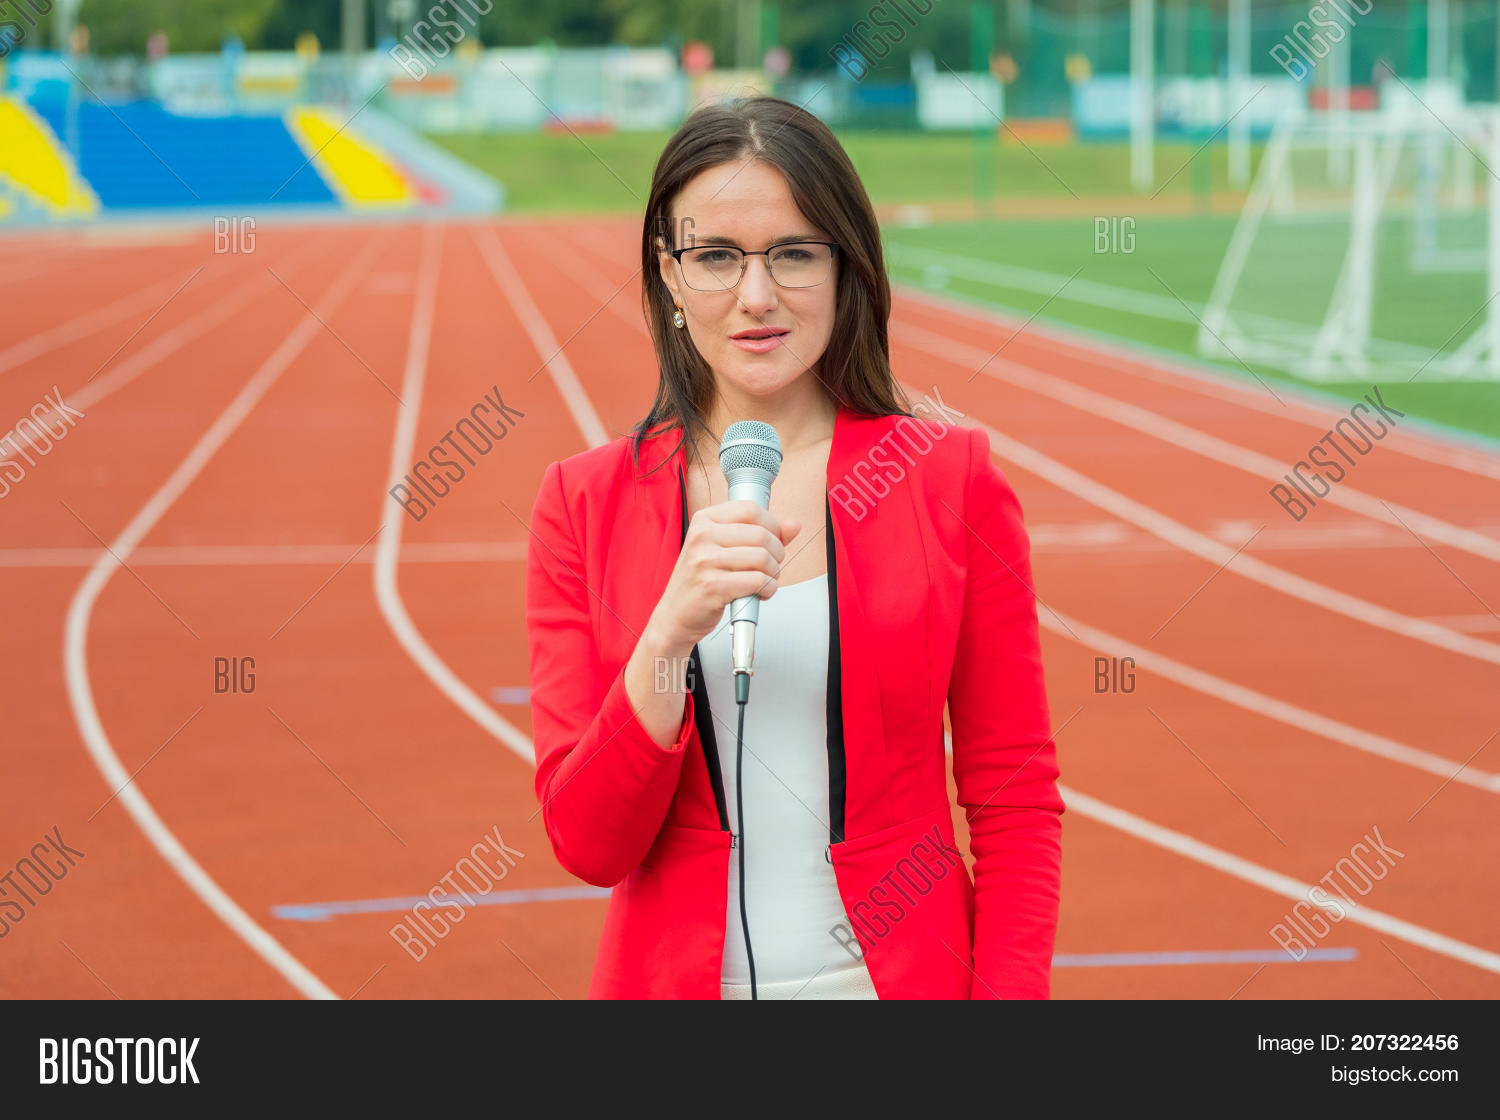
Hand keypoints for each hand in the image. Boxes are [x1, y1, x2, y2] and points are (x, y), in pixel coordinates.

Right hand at [646, 500, 801, 657]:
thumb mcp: (723, 549)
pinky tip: (760, 593)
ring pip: (763, 558)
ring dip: (773, 574)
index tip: (774, 541)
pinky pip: (758, 581)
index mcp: (704, 520)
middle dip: (777, 554)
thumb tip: (793, 525)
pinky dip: (768, 589)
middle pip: (761, 534)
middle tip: (771, 567)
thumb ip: (760, 534)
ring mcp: (705, 561)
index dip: (772, 525)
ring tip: (765, 581)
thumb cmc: (699, 581)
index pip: (751, 509)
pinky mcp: (712, 586)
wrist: (675, 615)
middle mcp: (702, 536)